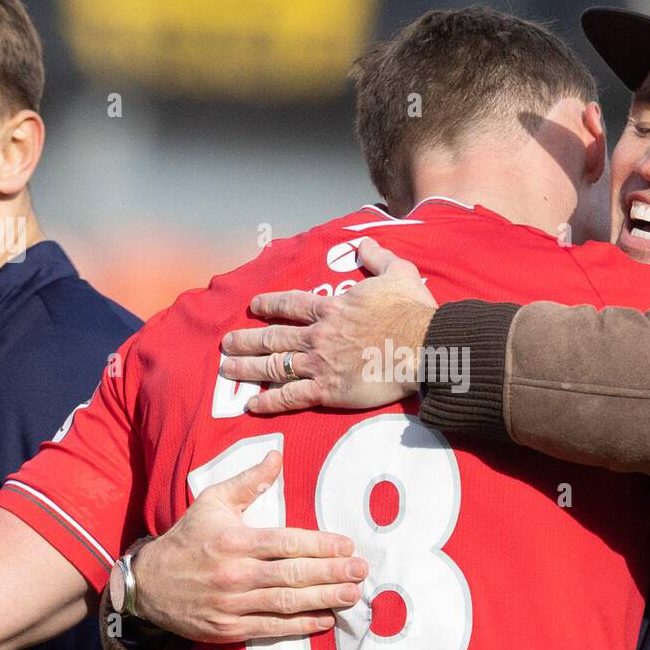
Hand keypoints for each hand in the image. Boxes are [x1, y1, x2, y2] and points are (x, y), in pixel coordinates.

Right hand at [132, 450, 367, 641]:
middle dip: (332, 573)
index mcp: (235, 540)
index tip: (347, 545)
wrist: (148, 585)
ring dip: (324, 599)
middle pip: (293, 574)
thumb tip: (278, 455)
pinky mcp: (229, 629)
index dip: (321, 545)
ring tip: (352, 594)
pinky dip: (301, 626)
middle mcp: (236, 574)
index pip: (287, 542)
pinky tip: (325, 620)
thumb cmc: (188, 538)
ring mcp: (233, 605)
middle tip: (361, 571)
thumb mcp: (212, 501)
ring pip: (287, 603)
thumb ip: (249, 482)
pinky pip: (272, 628)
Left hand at [219, 238, 436, 413]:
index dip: (269, 304)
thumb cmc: (413, 312)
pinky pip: (290, 396)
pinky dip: (269, 401)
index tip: (253, 306)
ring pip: (273, 366)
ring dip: (247, 368)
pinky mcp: (327, 390)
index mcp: (331, 308)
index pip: (291, 305)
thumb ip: (377, 258)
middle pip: (272, 337)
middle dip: (246, 340)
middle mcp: (318, 335)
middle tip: (226, 344)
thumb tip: (363, 244)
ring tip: (227, 369)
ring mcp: (319, 364)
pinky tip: (251, 405)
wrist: (423, 347)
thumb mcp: (398, 272)